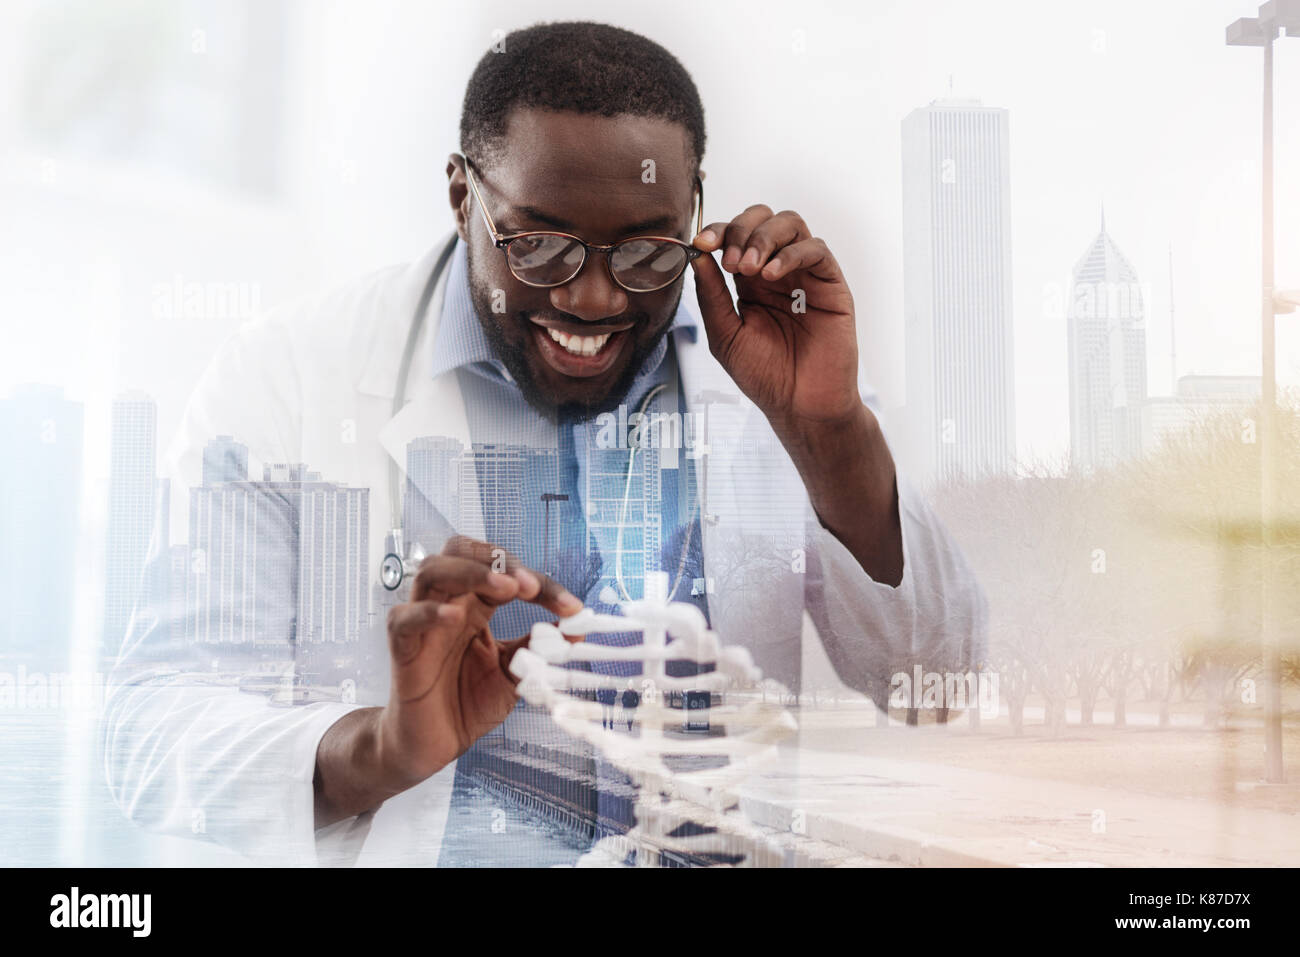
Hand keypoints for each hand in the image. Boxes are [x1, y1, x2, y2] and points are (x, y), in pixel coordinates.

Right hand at [378, 536, 583, 785]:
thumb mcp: (514, 673)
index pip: (507, 574)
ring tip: (504, 588)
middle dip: (498, 560)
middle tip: (529, 585)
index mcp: (476, 605)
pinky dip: (428, 611)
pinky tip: (454, 616)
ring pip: (432, 571)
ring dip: (471, 573)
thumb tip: (578, 629)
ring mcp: (423, 623)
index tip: (571, 607)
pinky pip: (404, 618)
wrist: (433, 744)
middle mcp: (449, 604)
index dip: (541, 584)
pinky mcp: (402, 648)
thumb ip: (539, 649)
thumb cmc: (465, 703)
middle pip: (462, 552)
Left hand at [690, 206, 903, 586]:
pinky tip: (772, 275)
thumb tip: (697, 256)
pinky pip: (816, 250)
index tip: (701, 243)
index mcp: (749, 282)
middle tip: (732, 261)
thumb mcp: (725, 335)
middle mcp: (778, 272)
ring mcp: (805, 275)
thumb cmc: (765, 376)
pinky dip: (791, 254)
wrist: (800, 405)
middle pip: (762, 220)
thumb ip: (711, 296)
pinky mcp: (831, 285)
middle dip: (741, 230)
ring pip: (790, 225)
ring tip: (750, 268)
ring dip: (765, 237)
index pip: (734, 238)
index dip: (717, 232)